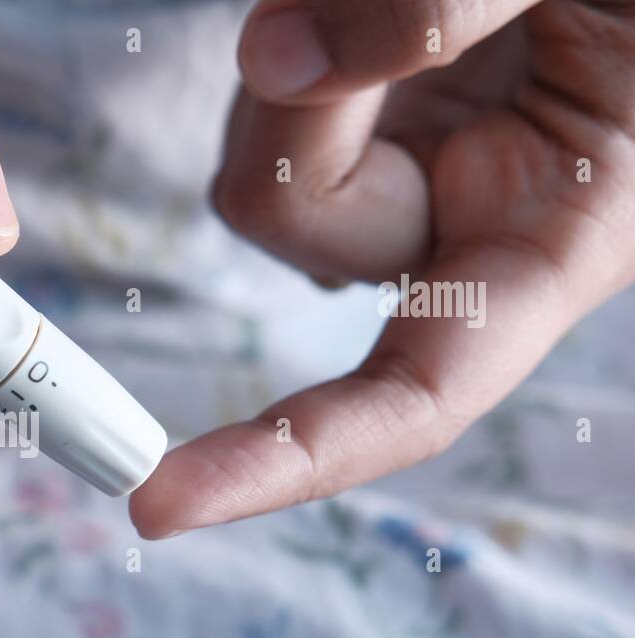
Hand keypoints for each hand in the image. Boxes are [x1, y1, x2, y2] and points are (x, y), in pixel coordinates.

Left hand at [131, 0, 634, 536]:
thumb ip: (449, 8)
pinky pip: (259, 97)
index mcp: (563, 238)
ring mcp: (401, 169)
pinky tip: (350, 2)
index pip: (413, 400)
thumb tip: (277, 63)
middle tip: (353, 5)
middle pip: (284, 225)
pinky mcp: (354, 113)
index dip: (287, 461)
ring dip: (290, 64)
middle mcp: (464, 225)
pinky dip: (287, 37)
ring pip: (253, 163)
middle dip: (300, 113)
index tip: (157, 505)